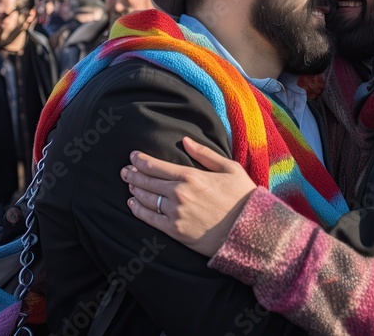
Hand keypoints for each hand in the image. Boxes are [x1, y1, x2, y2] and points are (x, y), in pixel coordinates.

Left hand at [121, 137, 255, 256]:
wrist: (248, 230)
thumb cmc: (242, 197)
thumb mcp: (229, 168)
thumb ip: (205, 154)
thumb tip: (186, 141)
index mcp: (191, 176)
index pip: (156, 166)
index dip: (141, 160)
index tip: (133, 157)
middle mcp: (179, 194)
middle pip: (147, 181)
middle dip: (133, 174)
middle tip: (125, 171)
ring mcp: (175, 213)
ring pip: (146, 199)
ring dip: (134, 190)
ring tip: (129, 185)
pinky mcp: (175, 231)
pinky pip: (150, 219)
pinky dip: (138, 210)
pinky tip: (133, 204)